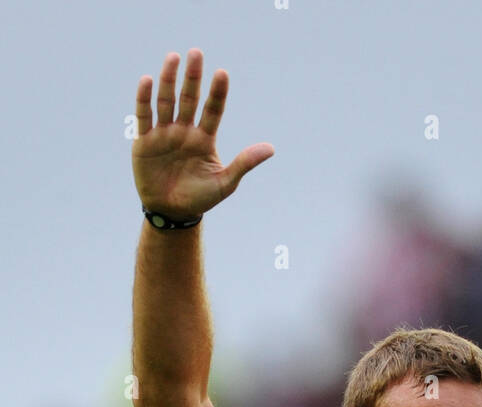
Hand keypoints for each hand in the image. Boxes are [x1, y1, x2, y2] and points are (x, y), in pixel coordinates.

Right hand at [133, 49, 273, 217]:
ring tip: (173, 58)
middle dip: (192, 77)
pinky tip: (147, 80)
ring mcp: (164, 134)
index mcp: (204, 138)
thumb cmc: (200, 198)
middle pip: (189, 99)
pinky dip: (144, 99)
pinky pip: (144, 116)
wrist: (172, 213)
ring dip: (169, 80)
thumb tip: (271, 148)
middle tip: (196, 53)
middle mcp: (184, 130)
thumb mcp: (225, 183)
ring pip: (167, 101)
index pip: (213, 110)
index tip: (222, 74)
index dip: (217, 93)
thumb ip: (244, 163)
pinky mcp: (144, 141)